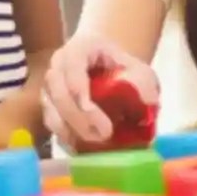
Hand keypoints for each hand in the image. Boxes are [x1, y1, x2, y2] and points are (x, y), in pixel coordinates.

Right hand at [42, 34, 158, 151]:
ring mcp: (50, 86)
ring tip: (96, 144)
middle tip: (104, 135)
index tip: (101, 117)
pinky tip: (86, 147)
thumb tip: (146, 104)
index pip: (73, 69)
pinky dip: (67, 138)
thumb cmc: (122, 67)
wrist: (107, 66)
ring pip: (51, 111)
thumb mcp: (139, 70)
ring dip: (72, 131)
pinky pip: (52, 124)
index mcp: (79, 48)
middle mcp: (58, 65)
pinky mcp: (49, 106)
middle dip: (79, 118)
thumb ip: (143, 83)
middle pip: (58, 92)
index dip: (82, 94)